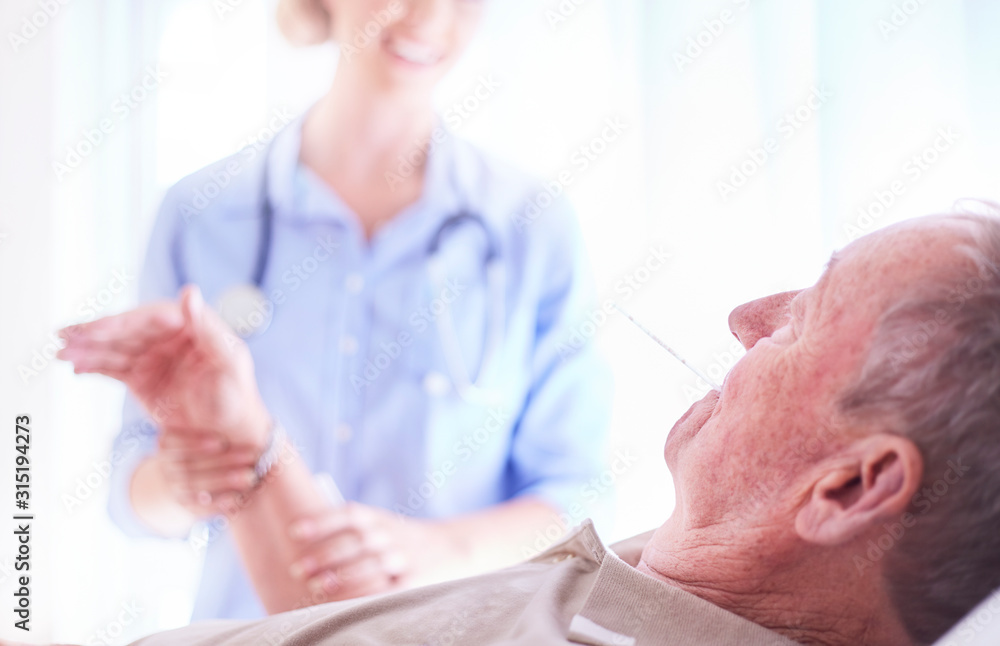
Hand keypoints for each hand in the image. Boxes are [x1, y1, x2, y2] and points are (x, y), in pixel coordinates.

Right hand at [57, 285, 269, 449]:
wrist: (229, 432)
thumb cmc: (237, 396)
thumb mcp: (230, 363)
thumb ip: (208, 330)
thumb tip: (189, 291)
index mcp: (191, 325)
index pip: (151, 317)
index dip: (123, 321)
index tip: (97, 328)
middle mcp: (168, 336)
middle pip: (127, 330)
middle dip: (95, 333)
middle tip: (66, 336)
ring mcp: (152, 356)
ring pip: (114, 348)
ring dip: (86, 349)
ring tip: (60, 353)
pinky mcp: (140, 377)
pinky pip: (111, 368)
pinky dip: (92, 367)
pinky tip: (73, 366)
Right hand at [155, 428, 260, 516]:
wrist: (186, 479)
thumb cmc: (207, 445)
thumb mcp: (203, 432)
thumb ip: (215, 424)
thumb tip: (232, 409)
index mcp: (166, 444)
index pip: (173, 442)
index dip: (195, 442)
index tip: (220, 442)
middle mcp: (166, 467)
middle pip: (189, 465)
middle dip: (222, 461)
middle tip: (251, 456)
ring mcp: (174, 488)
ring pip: (195, 485)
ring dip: (224, 481)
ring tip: (249, 476)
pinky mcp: (186, 506)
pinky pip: (199, 507)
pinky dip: (218, 503)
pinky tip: (238, 497)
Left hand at [287, 503, 462, 600]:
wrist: (455, 549)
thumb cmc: (403, 541)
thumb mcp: (384, 526)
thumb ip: (354, 531)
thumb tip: (306, 546)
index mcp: (381, 519)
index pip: (350, 515)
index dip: (322, 522)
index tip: (295, 531)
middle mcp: (392, 536)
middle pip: (356, 541)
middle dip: (325, 554)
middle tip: (297, 568)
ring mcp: (404, 560)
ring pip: (372, 565)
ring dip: (343, 575)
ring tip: (317, 586)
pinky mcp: (415, 582)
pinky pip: (389, 590)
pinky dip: (368, 595)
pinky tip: (347, 604)